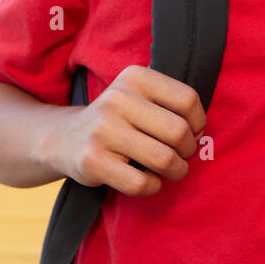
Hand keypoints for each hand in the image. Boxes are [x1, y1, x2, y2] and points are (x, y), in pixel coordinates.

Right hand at [46, 64, 205, 195]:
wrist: (64, 138)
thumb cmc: (118, 119)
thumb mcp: (140, 95)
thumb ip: (171, 104)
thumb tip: (201, 133)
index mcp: (134, 77)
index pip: (187, 99)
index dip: (198, 121)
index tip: (192, 131)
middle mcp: (117, 99)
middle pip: (178, 131)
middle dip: (188, 150)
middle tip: (182, 155)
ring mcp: (102, 131)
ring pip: (163, 159)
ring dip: (176, 171)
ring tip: (172, 170)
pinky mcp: (92, 161)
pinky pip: (141, 183)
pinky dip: (153, 186)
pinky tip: (149, 180)